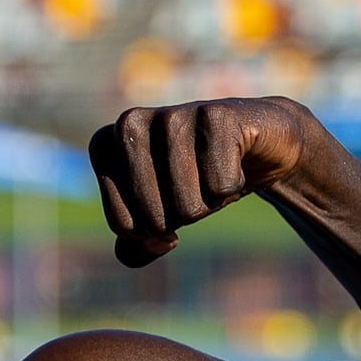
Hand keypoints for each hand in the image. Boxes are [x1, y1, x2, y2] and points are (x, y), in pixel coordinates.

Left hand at [88, 96, 306, 266]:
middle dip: (182, 216)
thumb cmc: (198, 177)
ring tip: (214, 170)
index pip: (123, 225)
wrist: (257, 141)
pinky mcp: (215, 113)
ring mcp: (171, 115)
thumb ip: (137, 245)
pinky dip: (235, 183)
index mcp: (103, 145)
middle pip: (153, 219)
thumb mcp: (163, 214)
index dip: (153, 230)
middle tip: (195, 185)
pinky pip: (221, 186)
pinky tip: (237, 158)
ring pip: (187, 206)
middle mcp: (129, 123)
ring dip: (210, 201)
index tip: (168, 200)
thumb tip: (152, 246)